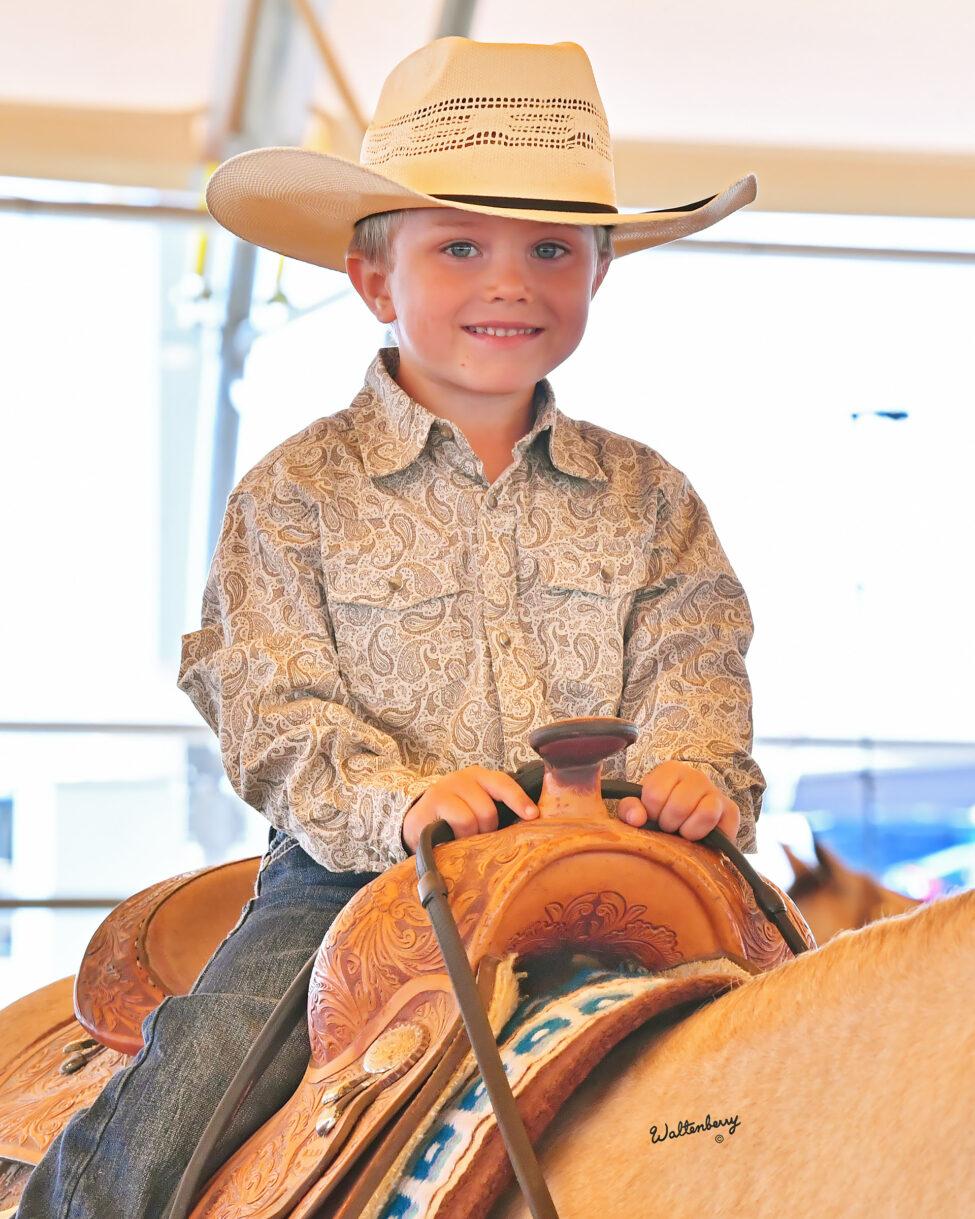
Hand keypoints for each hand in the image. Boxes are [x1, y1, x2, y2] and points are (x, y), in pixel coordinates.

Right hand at [401, 766, 538, 853]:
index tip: (533, 816)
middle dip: (487, 829)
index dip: (519, 800)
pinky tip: (451, 838)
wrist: (417, 822)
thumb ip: (499, 810)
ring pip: (472, 818)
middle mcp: (463, 778)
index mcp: (480, 777)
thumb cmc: (454, 817)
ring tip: (462, 838)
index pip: (504, 784)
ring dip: (470, 835)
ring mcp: (446, 788)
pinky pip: (456, 822)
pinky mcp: (432, 802)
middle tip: (479, 836)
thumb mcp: (477, 809)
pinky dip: (458, 836)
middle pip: (489, 809)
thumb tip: (531, 822)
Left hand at [616, 760, 739, 842]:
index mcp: (670, 770)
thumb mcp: (641, 811)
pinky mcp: (731, 810)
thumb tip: (636, 819)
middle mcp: (695, 775)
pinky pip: (717, 822)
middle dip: (669, 825)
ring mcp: (716, 791)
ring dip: (687, 831)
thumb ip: (630, 810)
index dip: (651, 813)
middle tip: (669, 827)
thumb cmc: (662, 816)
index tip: (654, 816)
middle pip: (678, 807)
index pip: (653, 794)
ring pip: (703, 813)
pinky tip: (698, 836)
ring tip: (683, 831)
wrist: (692, 831)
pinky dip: (702, 833)